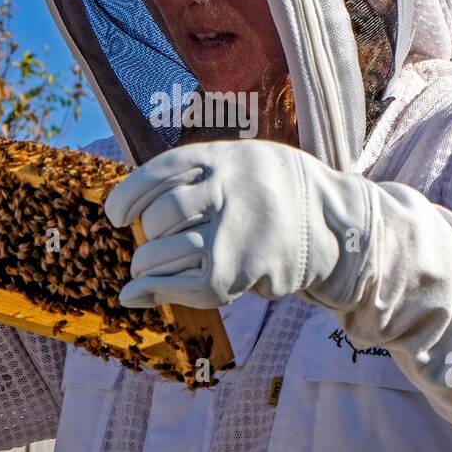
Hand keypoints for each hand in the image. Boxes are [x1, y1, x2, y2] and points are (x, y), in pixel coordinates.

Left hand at [104, 139, 372, 309]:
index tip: (115, 216)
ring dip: (146, 266)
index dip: (128, 197)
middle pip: (160, 216)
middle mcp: (230, 189)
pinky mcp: (243, 269)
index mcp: (224, 157)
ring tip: (149, 269)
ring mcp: (237, 231)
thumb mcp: (239, 166)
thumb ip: (192, 181)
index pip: (159, 173)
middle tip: (151, 245)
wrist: (335, 223)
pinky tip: (140, 294)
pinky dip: (154, 292)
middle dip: (146, 236)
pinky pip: (186, 285)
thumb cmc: (273, 194)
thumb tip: (126, 214)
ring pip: (166, 251)